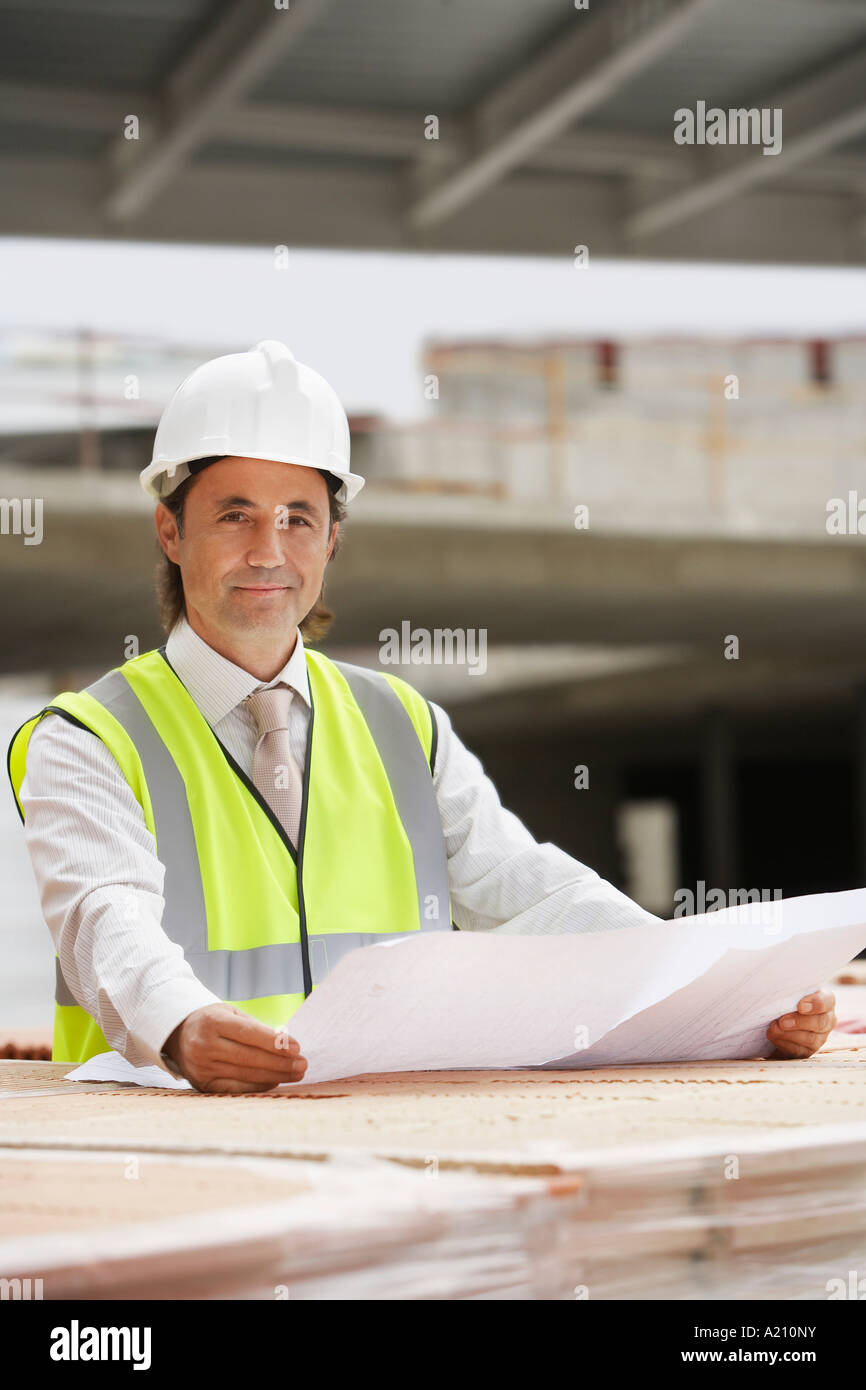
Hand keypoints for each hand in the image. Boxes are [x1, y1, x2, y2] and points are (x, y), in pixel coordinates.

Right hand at [163, 1003, 306, 1092]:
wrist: (178, 1034)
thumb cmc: (212, 1021)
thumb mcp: (230, 1013)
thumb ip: (255, 1027)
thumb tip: (285, 1045)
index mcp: (212, 1022)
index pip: (249, 1034)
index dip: (274, 1043)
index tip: (297, 1048)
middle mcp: (204, 1045)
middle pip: (250, 1057)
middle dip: (280, 1063)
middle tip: (303, 1065)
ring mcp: (202, 1067)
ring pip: (245, 1074)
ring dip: (275, 1075)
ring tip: (296, 1073)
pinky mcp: (202, 1084)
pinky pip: (236, 1087)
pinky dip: (258, 1085)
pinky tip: (275, 1082)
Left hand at [766, 989, 835, 1059]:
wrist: (777, 1016)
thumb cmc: (786, 997)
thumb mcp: (789, 990)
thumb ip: (788, 988)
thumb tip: (773, 982)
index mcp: (826, 1001)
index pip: (827, 1001)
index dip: (816, 1004)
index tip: (800, 1005)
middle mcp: (827, 1020)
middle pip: (820, 1023)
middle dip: (799, 1022)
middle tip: (782, 1021)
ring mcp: (819, 1037)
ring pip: (811, 1040)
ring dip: (789, 1035)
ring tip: (773, 1028)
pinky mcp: (807, 1051)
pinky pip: (799, 1051)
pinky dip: (784, 1044)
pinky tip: (773, 1036)